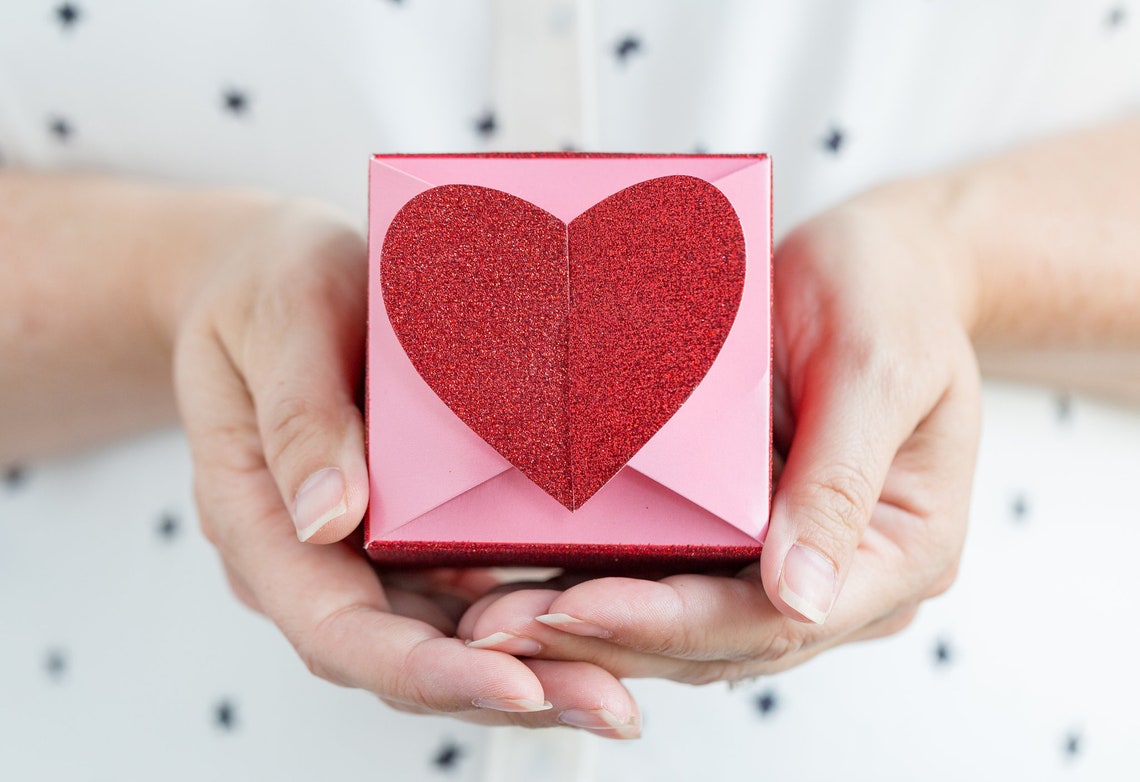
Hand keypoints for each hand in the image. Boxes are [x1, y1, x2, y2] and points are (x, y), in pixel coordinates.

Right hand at [168, 196, 639, 733]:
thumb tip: (327, 515)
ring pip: (450, 637)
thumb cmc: (264, 292)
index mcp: (262, 525)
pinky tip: (604, 616)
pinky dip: (534, 613)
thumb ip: (298, 417)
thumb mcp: (276, 324)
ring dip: (535, 667)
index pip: (339, 631)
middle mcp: (318, 560)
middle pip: (409, 657)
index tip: (513, 682)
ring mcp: (368, 551)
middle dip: (509, 689)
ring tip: (621, 686)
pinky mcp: (413, 530)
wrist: (269, 278)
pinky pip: (473, 588)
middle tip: (610, 703)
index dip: (426, 670)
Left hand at [455, 181, 981, 682]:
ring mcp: (790, 560)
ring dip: (594, 631)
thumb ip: (840, 480)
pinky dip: (608, 587)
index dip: (669, 622)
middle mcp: (844, 578)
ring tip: (500, 621)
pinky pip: (674, 576)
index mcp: (899, 554)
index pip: (773, 620)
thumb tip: (797, 596)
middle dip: (609, 641)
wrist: (883, 261)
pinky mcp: (745, 534)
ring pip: (686, 627)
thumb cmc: (892, 294)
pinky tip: (537, 583)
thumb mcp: (879, 367)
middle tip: (503, 630)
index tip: (578, 608)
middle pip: (718, 640)